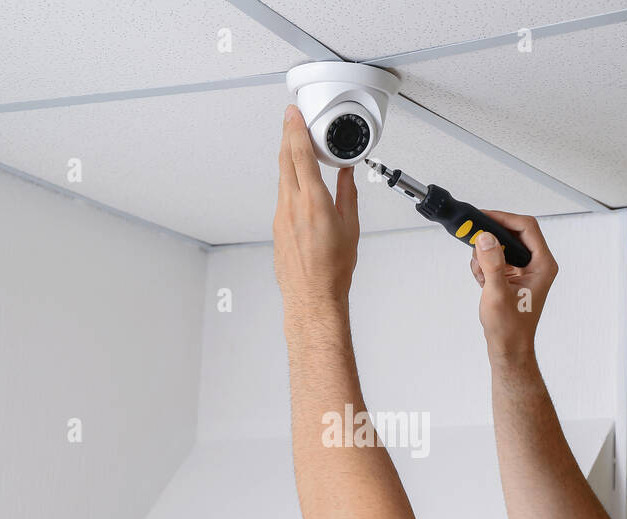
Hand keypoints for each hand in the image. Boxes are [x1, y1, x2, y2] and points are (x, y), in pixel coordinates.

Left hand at [273, 104, 359, 320]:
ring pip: (282, 177)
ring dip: (289, 158)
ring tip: (297, 147)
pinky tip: (297, 181)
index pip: (300, 154)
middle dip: (288, 135)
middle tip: (291, 119)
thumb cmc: (332, 270)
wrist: (312, 296)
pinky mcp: (276, 226)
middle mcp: (292, 205)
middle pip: (285, 159)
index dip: (295, 128)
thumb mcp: (350, 227)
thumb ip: (347, 194)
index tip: (293, 113)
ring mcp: (280, 215)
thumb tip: (346, 173)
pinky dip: (289, 180)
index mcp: (313, 202)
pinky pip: (282, 194)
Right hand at [468, 211, 557, 360]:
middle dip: (491, 239)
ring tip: (481, 273)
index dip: (504, 219)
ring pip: (502, 247)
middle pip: (513, 234)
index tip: (484, 218)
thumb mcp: (497, 293)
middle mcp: (536, 265)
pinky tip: (482, 281)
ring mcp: (525, 271)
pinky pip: (496, 260)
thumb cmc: (511, 328)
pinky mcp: (513, 277)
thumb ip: (492, 263)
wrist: (508, 348)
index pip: (526, 228)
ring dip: (485, 255)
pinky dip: (484, 266)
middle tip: (473, 238)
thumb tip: (486, 238)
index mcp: (542, 265)